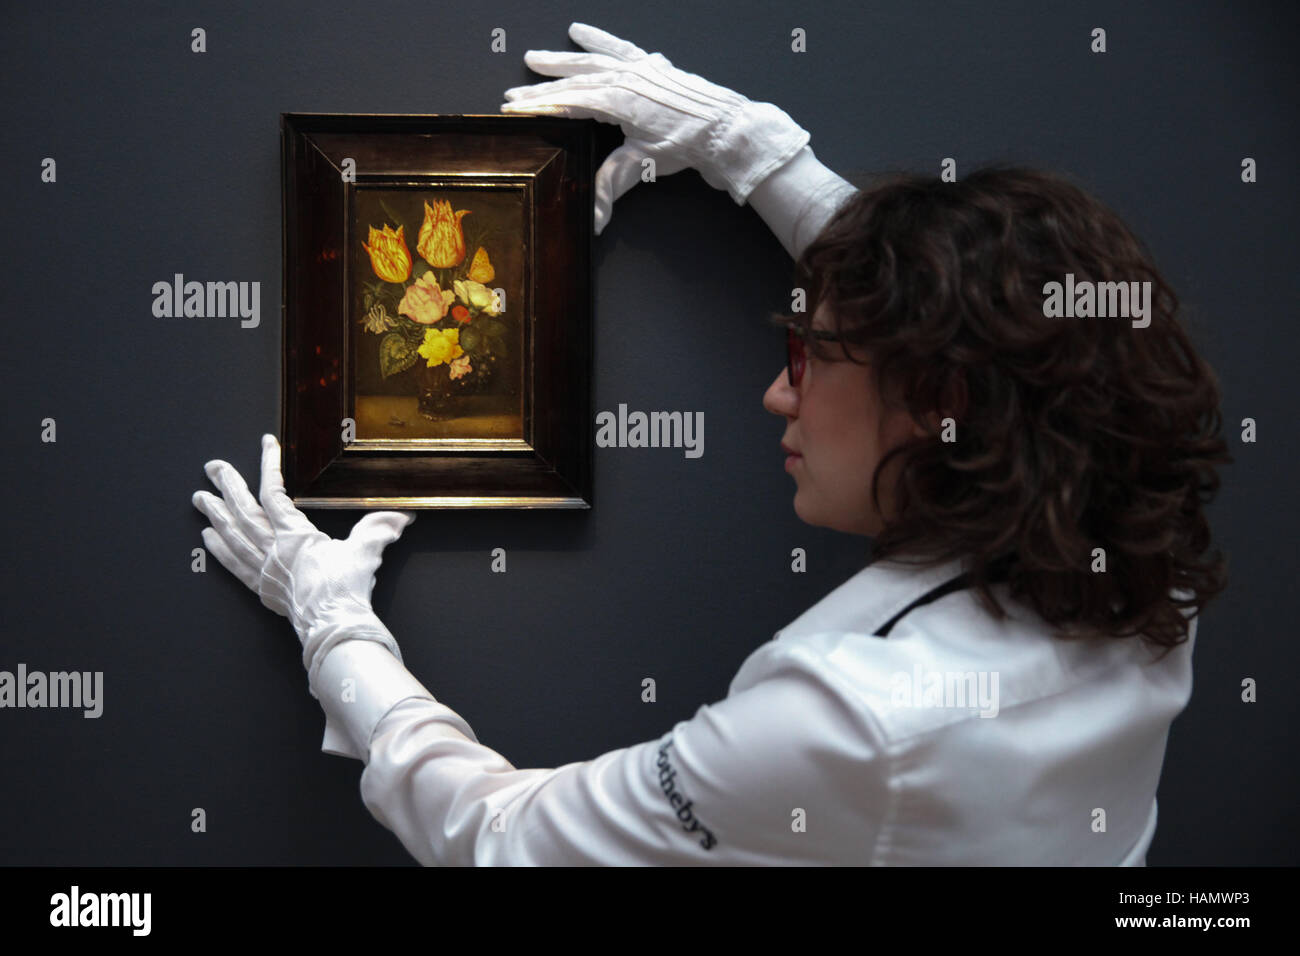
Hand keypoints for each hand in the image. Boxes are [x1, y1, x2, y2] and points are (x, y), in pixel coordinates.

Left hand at [191, 434, 414, 680]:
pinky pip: (234, 565)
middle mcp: (273, 550)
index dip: (268, 466)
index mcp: (295, 536)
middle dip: (227, 486)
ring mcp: (264, 570)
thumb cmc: (347, 590)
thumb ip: (379, 528)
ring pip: (233, 536)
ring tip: (201, 498)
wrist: (334, 627)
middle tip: (212, 467)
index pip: (274, 493)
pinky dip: (219, 550)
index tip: (266, 445)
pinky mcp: (262, 589)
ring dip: (215, 515)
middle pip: (243, 512)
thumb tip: (400, 517)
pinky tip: (207, 539)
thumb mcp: (366, 551)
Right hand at [500, 22, 809, 232]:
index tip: (513, 109)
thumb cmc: (683, 145)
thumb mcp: (641, 165)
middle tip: (512, 94)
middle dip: (541, 87)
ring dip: (560, 60)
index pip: (567, 102)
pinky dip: (599, 38)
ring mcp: (636, 67)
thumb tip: (595, 221)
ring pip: (590, 60)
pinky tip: (579, 31)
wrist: (723, 127)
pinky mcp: (650, 64)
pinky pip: (618, 46)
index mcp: (615, 99)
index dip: (538, 106)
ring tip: (533, 58)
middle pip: (573, 81)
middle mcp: (622, 76)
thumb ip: (611, 187)